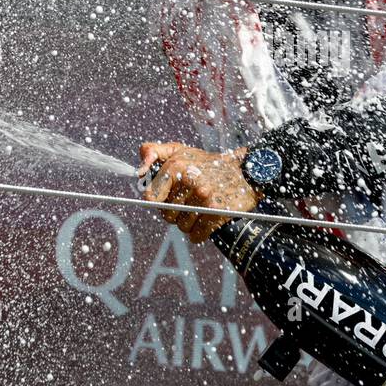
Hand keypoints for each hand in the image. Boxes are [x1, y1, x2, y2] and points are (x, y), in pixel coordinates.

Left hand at [138, 142, 260, 243]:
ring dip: (188, 223)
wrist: (246, 171)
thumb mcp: (181, 150)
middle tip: (188, 203)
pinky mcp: (216, 213)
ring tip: (199, 210)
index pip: (151, 197)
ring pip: (182, 226)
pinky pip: (196, 235)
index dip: (158, 201)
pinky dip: (199, 234)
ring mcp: (204, 199)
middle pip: (167, 214)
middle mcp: (189, 182)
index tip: (167, 198)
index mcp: (176, 166)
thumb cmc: (208, 163)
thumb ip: (153, 152)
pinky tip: (206, 222)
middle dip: (176, 212)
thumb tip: (139, 171)